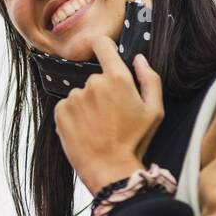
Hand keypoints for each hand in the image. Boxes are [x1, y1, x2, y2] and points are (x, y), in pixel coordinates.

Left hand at [52, 37, 164, 194]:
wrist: (109, 171)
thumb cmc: (135, 142)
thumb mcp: (154, 111)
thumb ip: (150, 79)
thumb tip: (138, 58)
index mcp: (117, 78)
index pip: (102, 44)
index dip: (103, 46)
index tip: (103, 52)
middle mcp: (93, 83)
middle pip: (95, 78)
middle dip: (102, 92)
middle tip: (111, 117)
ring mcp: (74, 98)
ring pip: (81, 95)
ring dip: (87, 106)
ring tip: (98, 128)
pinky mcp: (60, 112)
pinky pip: (67, 107)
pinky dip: (74, 117)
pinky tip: (86, 132)